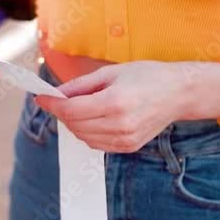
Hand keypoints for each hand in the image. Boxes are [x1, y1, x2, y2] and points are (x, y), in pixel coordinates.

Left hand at [36, 62, 192, 151]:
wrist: (179, 93)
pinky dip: (87, 132)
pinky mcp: (128, 147)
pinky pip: (96, 143)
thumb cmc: (147, 76)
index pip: (72, 109)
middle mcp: (120, 124)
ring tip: (79, 107)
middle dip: (62, 112)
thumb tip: (55, 94)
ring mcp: (125, 139)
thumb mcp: (111, 72)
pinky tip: (93, 118)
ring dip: (73, 123)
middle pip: (74, 124)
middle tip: (58, 99)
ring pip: (82, 137)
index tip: (41, 97)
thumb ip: (80, 85)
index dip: (52, 104)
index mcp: (115, 102)